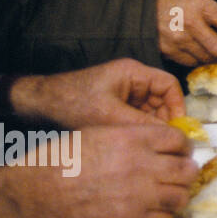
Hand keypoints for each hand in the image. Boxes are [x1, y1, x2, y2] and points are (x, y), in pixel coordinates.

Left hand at [10, 58, 185, 128]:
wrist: (39, 105)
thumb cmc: (73, 103)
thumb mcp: (109, 115)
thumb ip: (141, 124)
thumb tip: (169, 137)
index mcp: (134, 73)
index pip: (169, 85)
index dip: (177, 106)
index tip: (177, 128)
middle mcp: (133, 81)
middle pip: (162, 99)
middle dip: (164, 120)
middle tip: (162, 141)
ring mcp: (124, 93)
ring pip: (150, 111)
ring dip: (149, 126)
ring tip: (146, 144)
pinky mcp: (115, 105)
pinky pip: (136, 116)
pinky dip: (137, 128)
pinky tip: (133, 142)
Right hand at [19, 125, 197, 217]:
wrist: (37, 194)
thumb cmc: (62, 162)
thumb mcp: (100, 133)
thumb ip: (133, 139)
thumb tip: (158, 148)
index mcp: (135, 139)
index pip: (180, 141)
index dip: (182, 149)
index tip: (179, 155)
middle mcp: (144, 165)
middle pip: (187, 170)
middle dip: (184, 174)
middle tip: (176, 179)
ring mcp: (140, 195)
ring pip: (181, 197)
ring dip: (175, 198)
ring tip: (163, 199)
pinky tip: (150, 217)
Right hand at [155, 0, 216, 65]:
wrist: (143, 8)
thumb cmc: (174, 2)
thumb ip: (215, 12)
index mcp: (200, 6)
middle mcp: (191, 23)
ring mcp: (179, 39)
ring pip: (208, 58)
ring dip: (215, 58)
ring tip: (215, 53)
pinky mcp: (170, 51)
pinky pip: (193, 62)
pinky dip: (200, 60)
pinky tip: (200, 54)